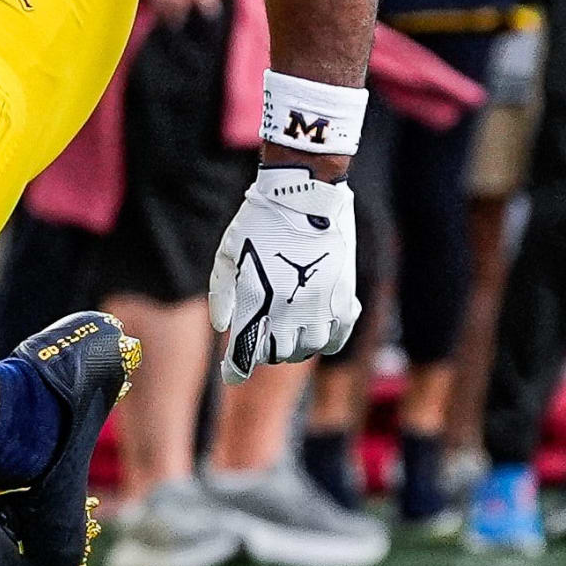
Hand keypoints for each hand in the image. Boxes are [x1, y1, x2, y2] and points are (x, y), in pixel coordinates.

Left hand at [211, 165, 358, 379]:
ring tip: (289, 331)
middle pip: (276, 355)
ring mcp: (319, 307)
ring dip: (295, 346)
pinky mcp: (343, 298)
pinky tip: (316, 327)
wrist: (305, 193)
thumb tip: (223, 326)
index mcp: (256, 303)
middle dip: (264, 350)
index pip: (245, 356)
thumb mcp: (228, 253)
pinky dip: (325, 339)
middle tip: (262, 335)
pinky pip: (336, 337)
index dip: (236, 370)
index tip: (232, 372)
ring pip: (307, 349)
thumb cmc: (260, 220)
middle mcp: (289, 312)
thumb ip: (222, 294)